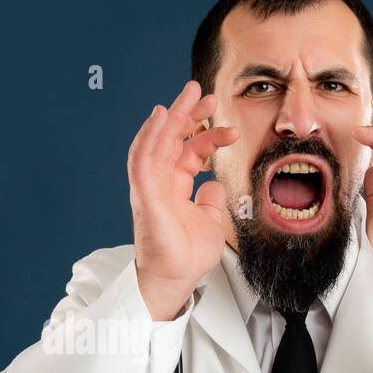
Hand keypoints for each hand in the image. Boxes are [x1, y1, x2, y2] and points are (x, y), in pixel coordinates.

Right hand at [128, 79, 239, 319]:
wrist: (177, 278)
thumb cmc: (188, 256)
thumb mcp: (211, 220)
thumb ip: (212, 199)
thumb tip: (214, 185)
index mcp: (175, 187)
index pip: (189, 152)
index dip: (207, 136)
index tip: (229, 129)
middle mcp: (160, 182)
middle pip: (171, 139)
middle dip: (188, 115)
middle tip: (205, 94)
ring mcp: (150, 187)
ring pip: (157, 141)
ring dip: (172, 117)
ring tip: (188, 94)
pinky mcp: (144, 194)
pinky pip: (143, 159)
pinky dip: (150, 136)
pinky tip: (161, 117)